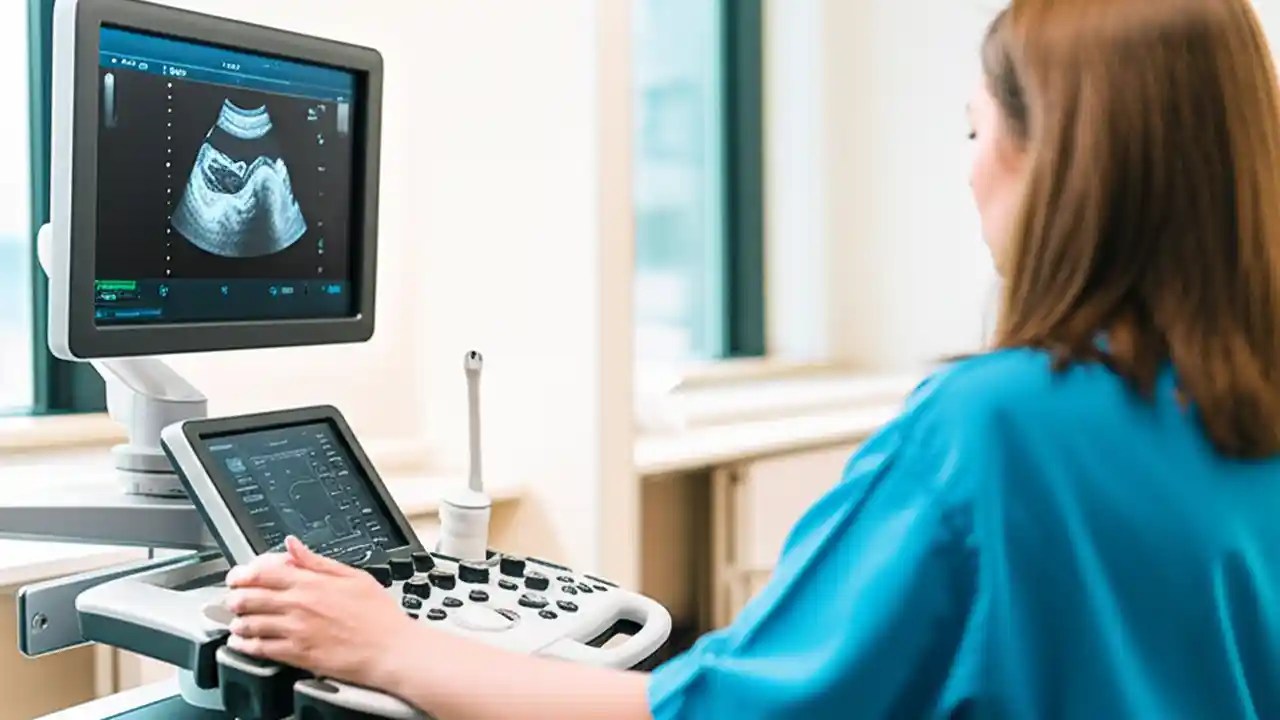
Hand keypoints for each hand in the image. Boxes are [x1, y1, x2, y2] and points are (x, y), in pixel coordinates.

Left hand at [223, 536, 417, 688]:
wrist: (390, 649)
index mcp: (312, 583)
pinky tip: (241, 642)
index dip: (243, 573)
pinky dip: (245, 645)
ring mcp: (296, 631)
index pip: (264, 572)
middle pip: (251, 597)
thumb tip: (293, 545)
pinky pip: (261, 649)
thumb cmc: (379, 615)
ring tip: (235, 620)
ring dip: (237, 621)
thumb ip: (318, 561)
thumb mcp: (354, 576)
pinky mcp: (297, 655)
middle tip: (232, 598)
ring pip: (251, 623)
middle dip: (235, 597)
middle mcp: (299, 605)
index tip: (237, 576)